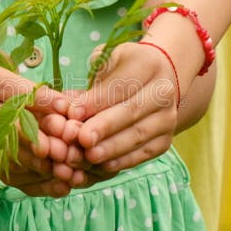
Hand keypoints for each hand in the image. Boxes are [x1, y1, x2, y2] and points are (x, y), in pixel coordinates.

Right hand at [0, 59, 72, 196]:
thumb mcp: (3, 64)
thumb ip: (28, 85)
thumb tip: (64, 107)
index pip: (4, 87)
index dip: (36, 98)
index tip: (65, 107)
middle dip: (33, 135)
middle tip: (62, 146)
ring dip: (30, 159)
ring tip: (59, 163)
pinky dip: (20, 169)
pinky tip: (44, 171)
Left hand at [67, 42, 178, 177]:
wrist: (154, 82)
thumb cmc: (119, 72)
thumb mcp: (102, 67)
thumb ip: (85, 89)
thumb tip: (63, 108)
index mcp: (148, 64)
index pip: (120, 85)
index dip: (96, 101)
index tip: (73, 113)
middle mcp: (164, 90)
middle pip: (132, 111)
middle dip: (105, 127)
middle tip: (82, 139)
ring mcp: (167, 117)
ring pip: (139, 134)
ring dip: (112, 148)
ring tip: (89, 156)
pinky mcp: (165, 139)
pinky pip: (144, 153)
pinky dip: (123, 161)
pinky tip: (104, 166)